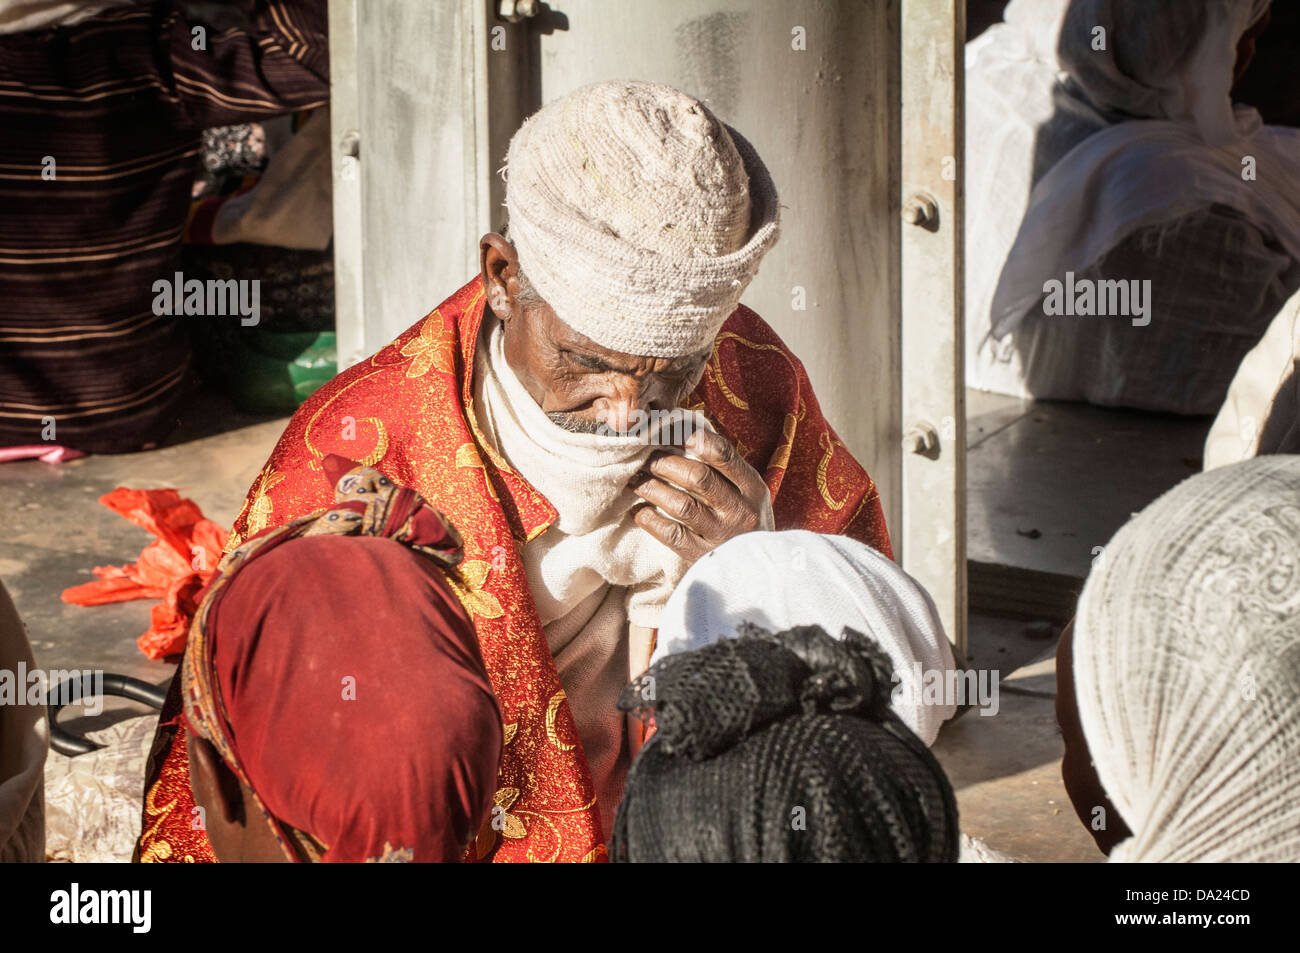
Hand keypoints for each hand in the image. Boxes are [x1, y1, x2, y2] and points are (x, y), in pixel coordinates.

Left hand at [631, 428, 768, 564]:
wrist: (756, 570)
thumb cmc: (743, 520)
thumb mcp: (746, 491)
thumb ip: (722, 466)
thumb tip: (681, 428)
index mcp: (752, 487)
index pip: (721, 452)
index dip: (689, 436)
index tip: (665, 430)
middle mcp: (740, 510)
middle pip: (697, 477)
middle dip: (664, 463)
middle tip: (645, 459)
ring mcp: (722, 535)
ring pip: (680, 505)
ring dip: (651, 488)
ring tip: (636, 480)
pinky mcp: (703, 557)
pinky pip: (670, 535)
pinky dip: (649, 519)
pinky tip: (638, 510)